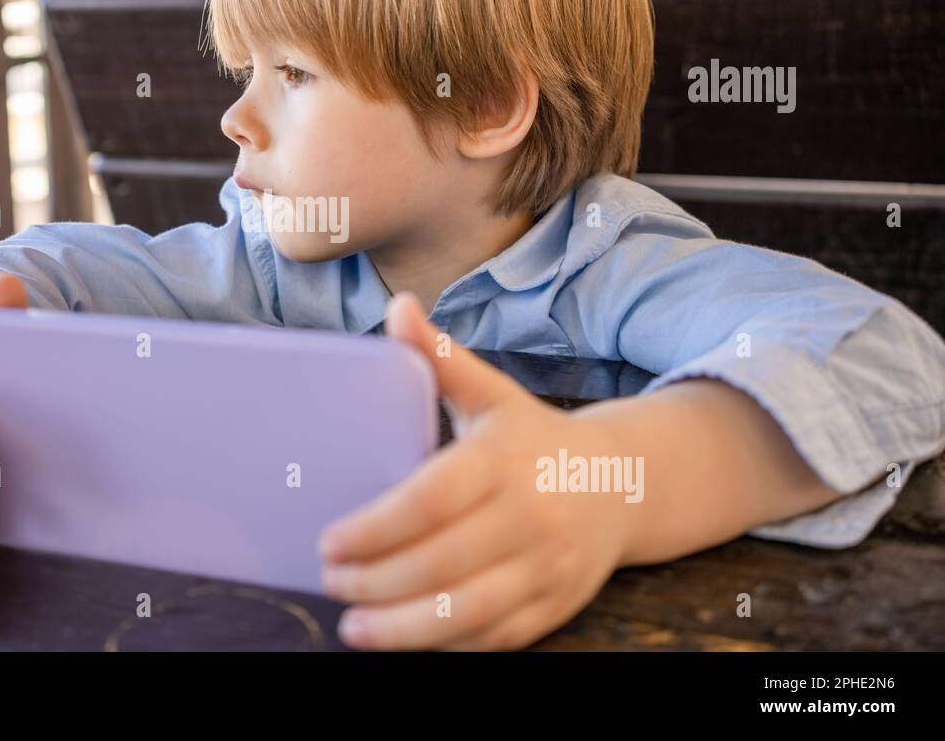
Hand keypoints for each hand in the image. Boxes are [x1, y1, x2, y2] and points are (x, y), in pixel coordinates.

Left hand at [317, 292, 633, 649]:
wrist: (623, 483)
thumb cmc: (533, 437)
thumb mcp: (492, 393)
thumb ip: (441, 355)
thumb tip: (397, 306)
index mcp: (505, 458)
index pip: (431, 500)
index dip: (375, 528)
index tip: (328, 543)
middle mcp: (531, 515)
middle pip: (441, 563)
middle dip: (375, 581)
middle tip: (330, 582)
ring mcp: (547, 566)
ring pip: (467, 612)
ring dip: (403, 629)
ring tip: (353, 627)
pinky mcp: (555, 606)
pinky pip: (495, 637)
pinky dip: (445, 645)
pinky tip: (403, 641)